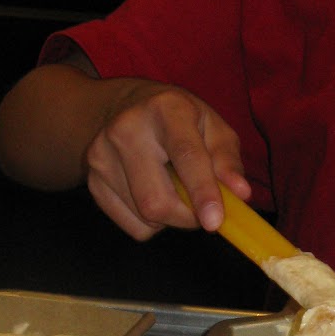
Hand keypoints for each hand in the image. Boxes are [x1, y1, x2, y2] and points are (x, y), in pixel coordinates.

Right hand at [83, 80, 251, 239]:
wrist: (122, 109)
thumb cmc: (178, 120)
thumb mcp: (212, 127)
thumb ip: (228, 160)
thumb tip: (241, 194)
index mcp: (166, 109)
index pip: (185, 156)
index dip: (202, 192)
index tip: (214, 222)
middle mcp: (127, 129)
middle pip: (157, 201)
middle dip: (187, 217)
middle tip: (202, 209)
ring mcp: (102, 156)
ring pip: (145, 218)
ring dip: (170, 219)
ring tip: (172, 189)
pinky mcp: (92, 181)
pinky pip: (132, 226)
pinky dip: (151, 223)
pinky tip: (152, 193)